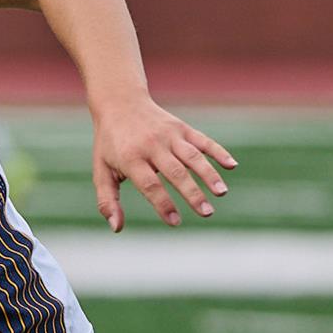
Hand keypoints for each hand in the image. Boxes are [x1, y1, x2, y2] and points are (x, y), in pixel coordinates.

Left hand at [91, 98, 235, 230]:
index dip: (163, 205)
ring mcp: (169, 135)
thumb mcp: (101, 171)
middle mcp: (152, 145)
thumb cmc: (109, 145)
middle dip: (192, 193)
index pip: (150, 185)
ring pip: (192, 157)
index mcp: (131, 158)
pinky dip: (218, 152)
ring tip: (221, 193)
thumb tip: (117, 228)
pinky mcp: (181, 128)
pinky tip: (231, 165)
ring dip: (209, 175)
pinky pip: (202, 140)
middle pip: (175, 172)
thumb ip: (107, 201)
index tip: (175, 222)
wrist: (119, 104)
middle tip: (207, 212)